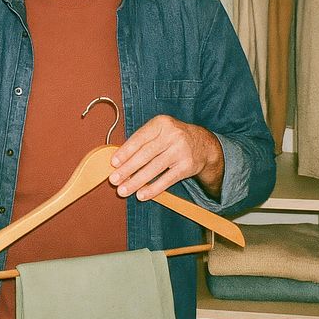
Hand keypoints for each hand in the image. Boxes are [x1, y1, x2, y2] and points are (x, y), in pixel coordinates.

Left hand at [108, 115, 223, 200]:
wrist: (204, 144)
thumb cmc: (172, 138)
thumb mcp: (159, 131)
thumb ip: (141, 141)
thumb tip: (118, 161)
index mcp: (161, 123)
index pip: (140, 138)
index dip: (125, 151)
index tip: (113, 163)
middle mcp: (172, 135)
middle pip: (146, 154)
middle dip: (128, 169)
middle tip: (114, 180)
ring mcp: (181, 151)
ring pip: (155, 168)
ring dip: (137, 181)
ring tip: (123, 190)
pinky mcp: (187, 166)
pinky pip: (167, 179)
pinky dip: (153, 188)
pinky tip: (141, 194)